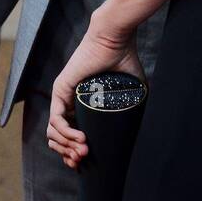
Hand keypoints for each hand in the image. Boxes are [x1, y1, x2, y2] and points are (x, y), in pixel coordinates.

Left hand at [47, 10, 145, 170]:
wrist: (116, 37)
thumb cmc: (124, 58)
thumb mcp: (132, 90)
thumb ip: (136, 106)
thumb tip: (148, 125)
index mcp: (81, 103)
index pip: (68, 134)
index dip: (73, 152)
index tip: (85, 162)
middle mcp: (68, 101)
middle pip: (57, 138)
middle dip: (69, 155)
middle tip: (84, 160)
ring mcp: (62, 95)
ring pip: (54, 133)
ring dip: (67, 147)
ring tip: (84, 152)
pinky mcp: (61, 89)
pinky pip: (56, 119)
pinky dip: (66, 133)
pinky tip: (81, 139)